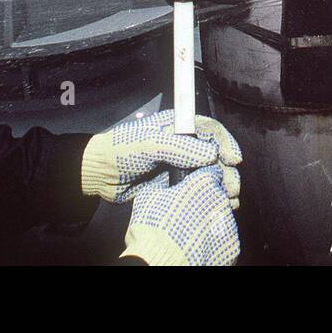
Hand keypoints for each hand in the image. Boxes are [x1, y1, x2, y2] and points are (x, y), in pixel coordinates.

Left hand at [81, 110, 242, 202]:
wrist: (98, 175)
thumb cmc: (119, 150)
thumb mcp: (148, 143)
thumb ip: (179, 148)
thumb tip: (210, 155)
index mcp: (177, 127)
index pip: (210, 131)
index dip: (225, 143)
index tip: (233, 159)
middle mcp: (182, 145)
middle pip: (214, 154)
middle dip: (227, 170)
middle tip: (233, 187)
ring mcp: (179, 165)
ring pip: (208, 173)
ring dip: (222, 185)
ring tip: (229, 199)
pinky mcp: (174, 184)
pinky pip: (196, 189)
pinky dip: (209, 196)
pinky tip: (219, 205)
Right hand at [121, 168, 240, 265]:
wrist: (160, 262)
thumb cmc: (152, 228)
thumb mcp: (149, 195)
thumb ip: (163, 182)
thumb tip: (165, 178)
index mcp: (204, 183)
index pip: (211, 172)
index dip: (201, 179)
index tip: (193, 187)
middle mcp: (222, 201)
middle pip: (219, 196)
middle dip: (206, 202)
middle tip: (188, 214)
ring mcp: (230, 225)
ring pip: (223, 218)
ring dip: (212, 222)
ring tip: (192, 233)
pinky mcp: (232, 247)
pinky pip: (226, 239)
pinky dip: (215, 242)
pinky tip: (200, 246)